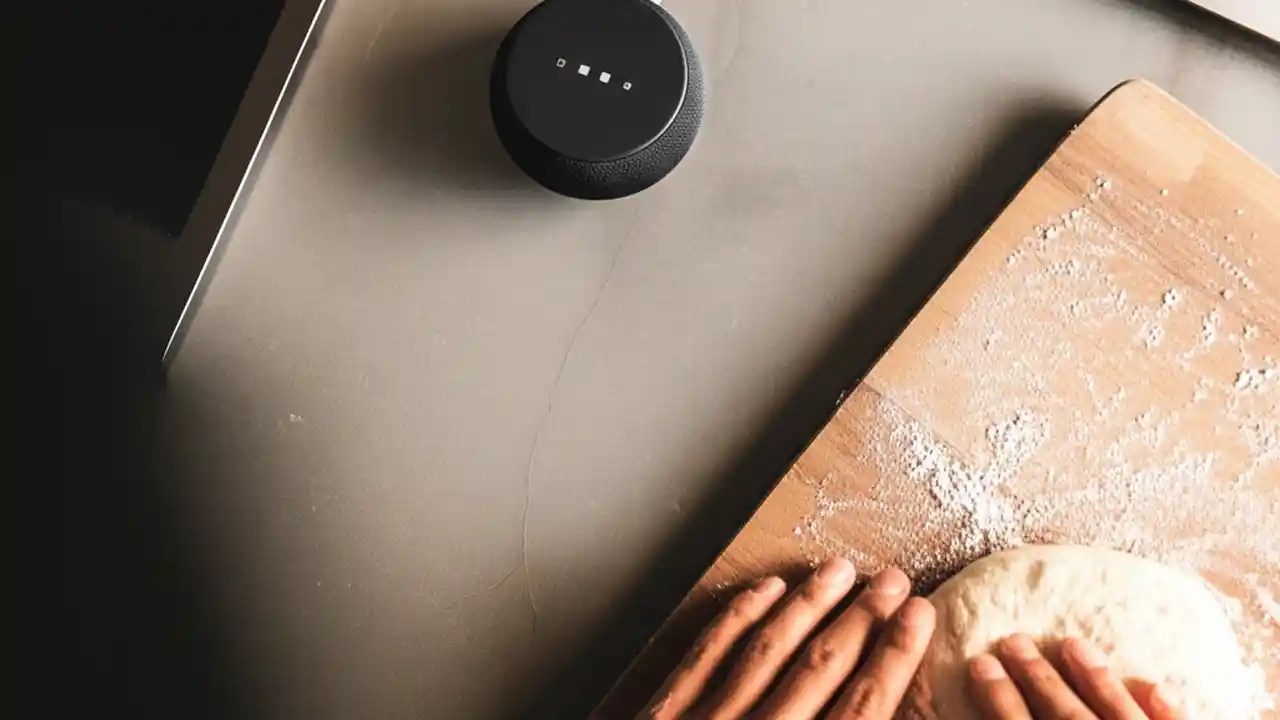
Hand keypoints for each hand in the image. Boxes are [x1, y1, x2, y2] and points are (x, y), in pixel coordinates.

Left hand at [644, 557, 935, 718]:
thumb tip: (880, 712)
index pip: (861, 709)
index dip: (895, 658)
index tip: (918, 615)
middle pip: (820, 669)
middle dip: (860, 619)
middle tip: (890, 580)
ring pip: (765, 651)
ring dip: (806, 606)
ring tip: (836, 570)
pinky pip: (704, 656)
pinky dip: (737, 619)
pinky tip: (764, 591)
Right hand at [968, 635, 1183, 719]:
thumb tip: (963, 711)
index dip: (998, 696)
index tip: (980, 662)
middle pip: (1064, 716)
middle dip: (1038, 676)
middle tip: (1013, 640)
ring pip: (1117, 716)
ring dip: (1094, 679)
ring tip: (1073, 643)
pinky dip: (1165, 710)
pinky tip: (1155, 685)